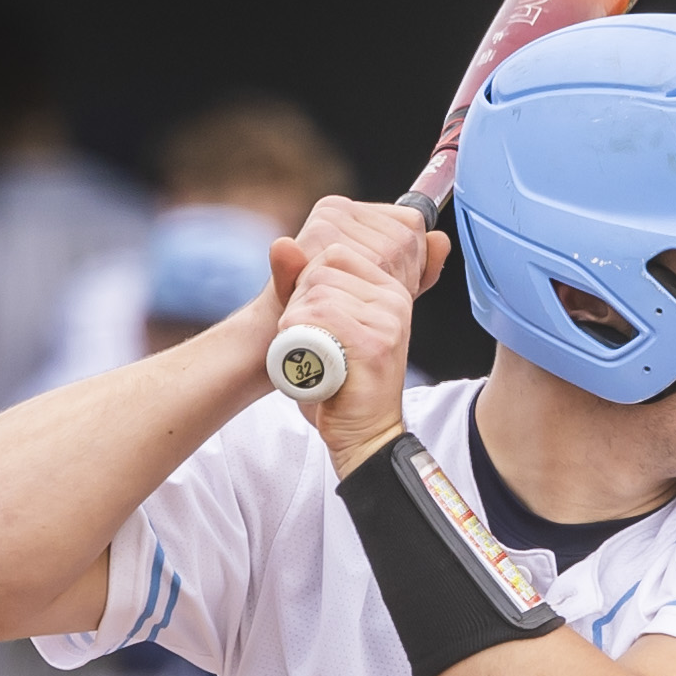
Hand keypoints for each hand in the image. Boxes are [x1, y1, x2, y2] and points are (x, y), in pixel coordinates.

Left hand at [266, 196, 442, 476]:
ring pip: (317, 292)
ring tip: (317, 355)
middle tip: (315, 342)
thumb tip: (281, 241)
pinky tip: (315, 362)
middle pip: (322, 269)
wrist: (365, 434)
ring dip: (299, 323)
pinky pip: (321, 315)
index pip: (335, 252)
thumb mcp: (330, 324)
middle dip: (301, 303)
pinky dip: (302, 338)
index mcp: (389, 289)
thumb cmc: (343, 382)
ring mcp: (388, 320)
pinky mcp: (376, 343)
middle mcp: (394, 299)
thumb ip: (313, 285)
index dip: (309, 282)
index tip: (318, 321)